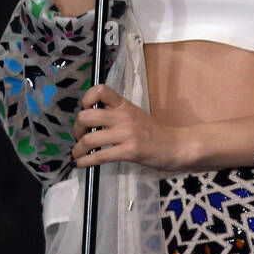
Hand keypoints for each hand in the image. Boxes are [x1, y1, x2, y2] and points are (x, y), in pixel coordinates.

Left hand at [71, 83, 185, 171]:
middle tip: (80, 136)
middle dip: (77, 129)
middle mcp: (124, 116)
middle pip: (86, 116)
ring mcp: (127, 134)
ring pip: (89, 139)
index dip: (87, 99)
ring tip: (77, 154)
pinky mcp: (129, 151)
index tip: (85, 110)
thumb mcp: (135, 115)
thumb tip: (90, 121)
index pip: (100, 90)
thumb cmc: (154, 133)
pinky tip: (82, 164)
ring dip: (78, 149)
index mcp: (124, 105)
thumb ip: (115, 114)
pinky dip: (85, 162)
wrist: (176, 146)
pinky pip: (99, 156)